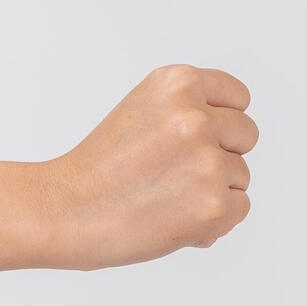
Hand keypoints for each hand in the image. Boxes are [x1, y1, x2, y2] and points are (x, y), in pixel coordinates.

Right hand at [35, 65, 257, 268]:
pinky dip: (213, 222)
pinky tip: (173, 219)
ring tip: (164, 198)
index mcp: (176, 83)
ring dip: (212, 191)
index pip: (238, 98)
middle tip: (172, 173)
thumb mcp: (141, 113)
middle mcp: (194, 117)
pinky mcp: (212, 205)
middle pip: (246, 136)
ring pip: (240, 176)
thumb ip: (187, 114)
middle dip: (219, 155)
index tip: (193, 140)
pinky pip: (238, 210)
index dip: (218, 123)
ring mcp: (206, 161)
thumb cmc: (94, 171)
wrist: (60, 211)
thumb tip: (231, 146)